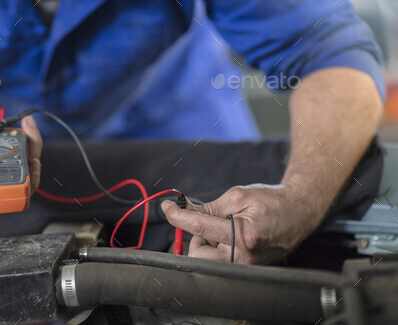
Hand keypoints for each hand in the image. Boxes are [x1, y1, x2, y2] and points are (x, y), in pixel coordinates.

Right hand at [0, 115, 41, 194]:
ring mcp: (1, 167)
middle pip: (21, 181)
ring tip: (29, 126)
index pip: (1, 195)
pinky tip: (27, 123)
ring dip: (33, 146)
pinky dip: (29, 138)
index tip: (23, 169)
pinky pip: (24, 151)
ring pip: (27, 165)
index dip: (18, 188)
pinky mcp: (7, 154)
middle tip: (31, 140)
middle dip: (32, 162)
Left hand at [161, 184, 323, 263]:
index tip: (167, 207)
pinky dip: (218, 248)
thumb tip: (184, 211)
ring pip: (206, 259)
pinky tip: (231, 238)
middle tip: (211, 222)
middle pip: (198, 253)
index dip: (178, 216)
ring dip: (208, 242)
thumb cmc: (271, 201)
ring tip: (226, 229)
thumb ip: (208, 207)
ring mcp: (247, 267)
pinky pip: (219, 262)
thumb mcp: (237, 196)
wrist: (299, 212)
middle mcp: (245, 257)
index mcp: (243, 235)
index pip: (199, 226)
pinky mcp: (247, 270)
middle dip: (197, 236)